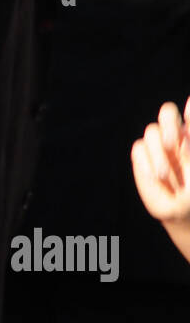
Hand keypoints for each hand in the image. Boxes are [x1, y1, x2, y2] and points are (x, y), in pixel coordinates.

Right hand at [131, 99, 189, 224]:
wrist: (180, 212)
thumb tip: (187, 122)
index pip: (189, 114)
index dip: (189, 110)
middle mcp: (175, 136)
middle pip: (167, 113)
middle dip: (169, 125)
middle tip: (172, 145)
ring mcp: (158, 146)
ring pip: (151, 132)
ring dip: (157, 154)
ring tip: (164, 176)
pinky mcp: (142, 157)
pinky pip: (138, 148)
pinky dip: (145, 162)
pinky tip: (154, 177)